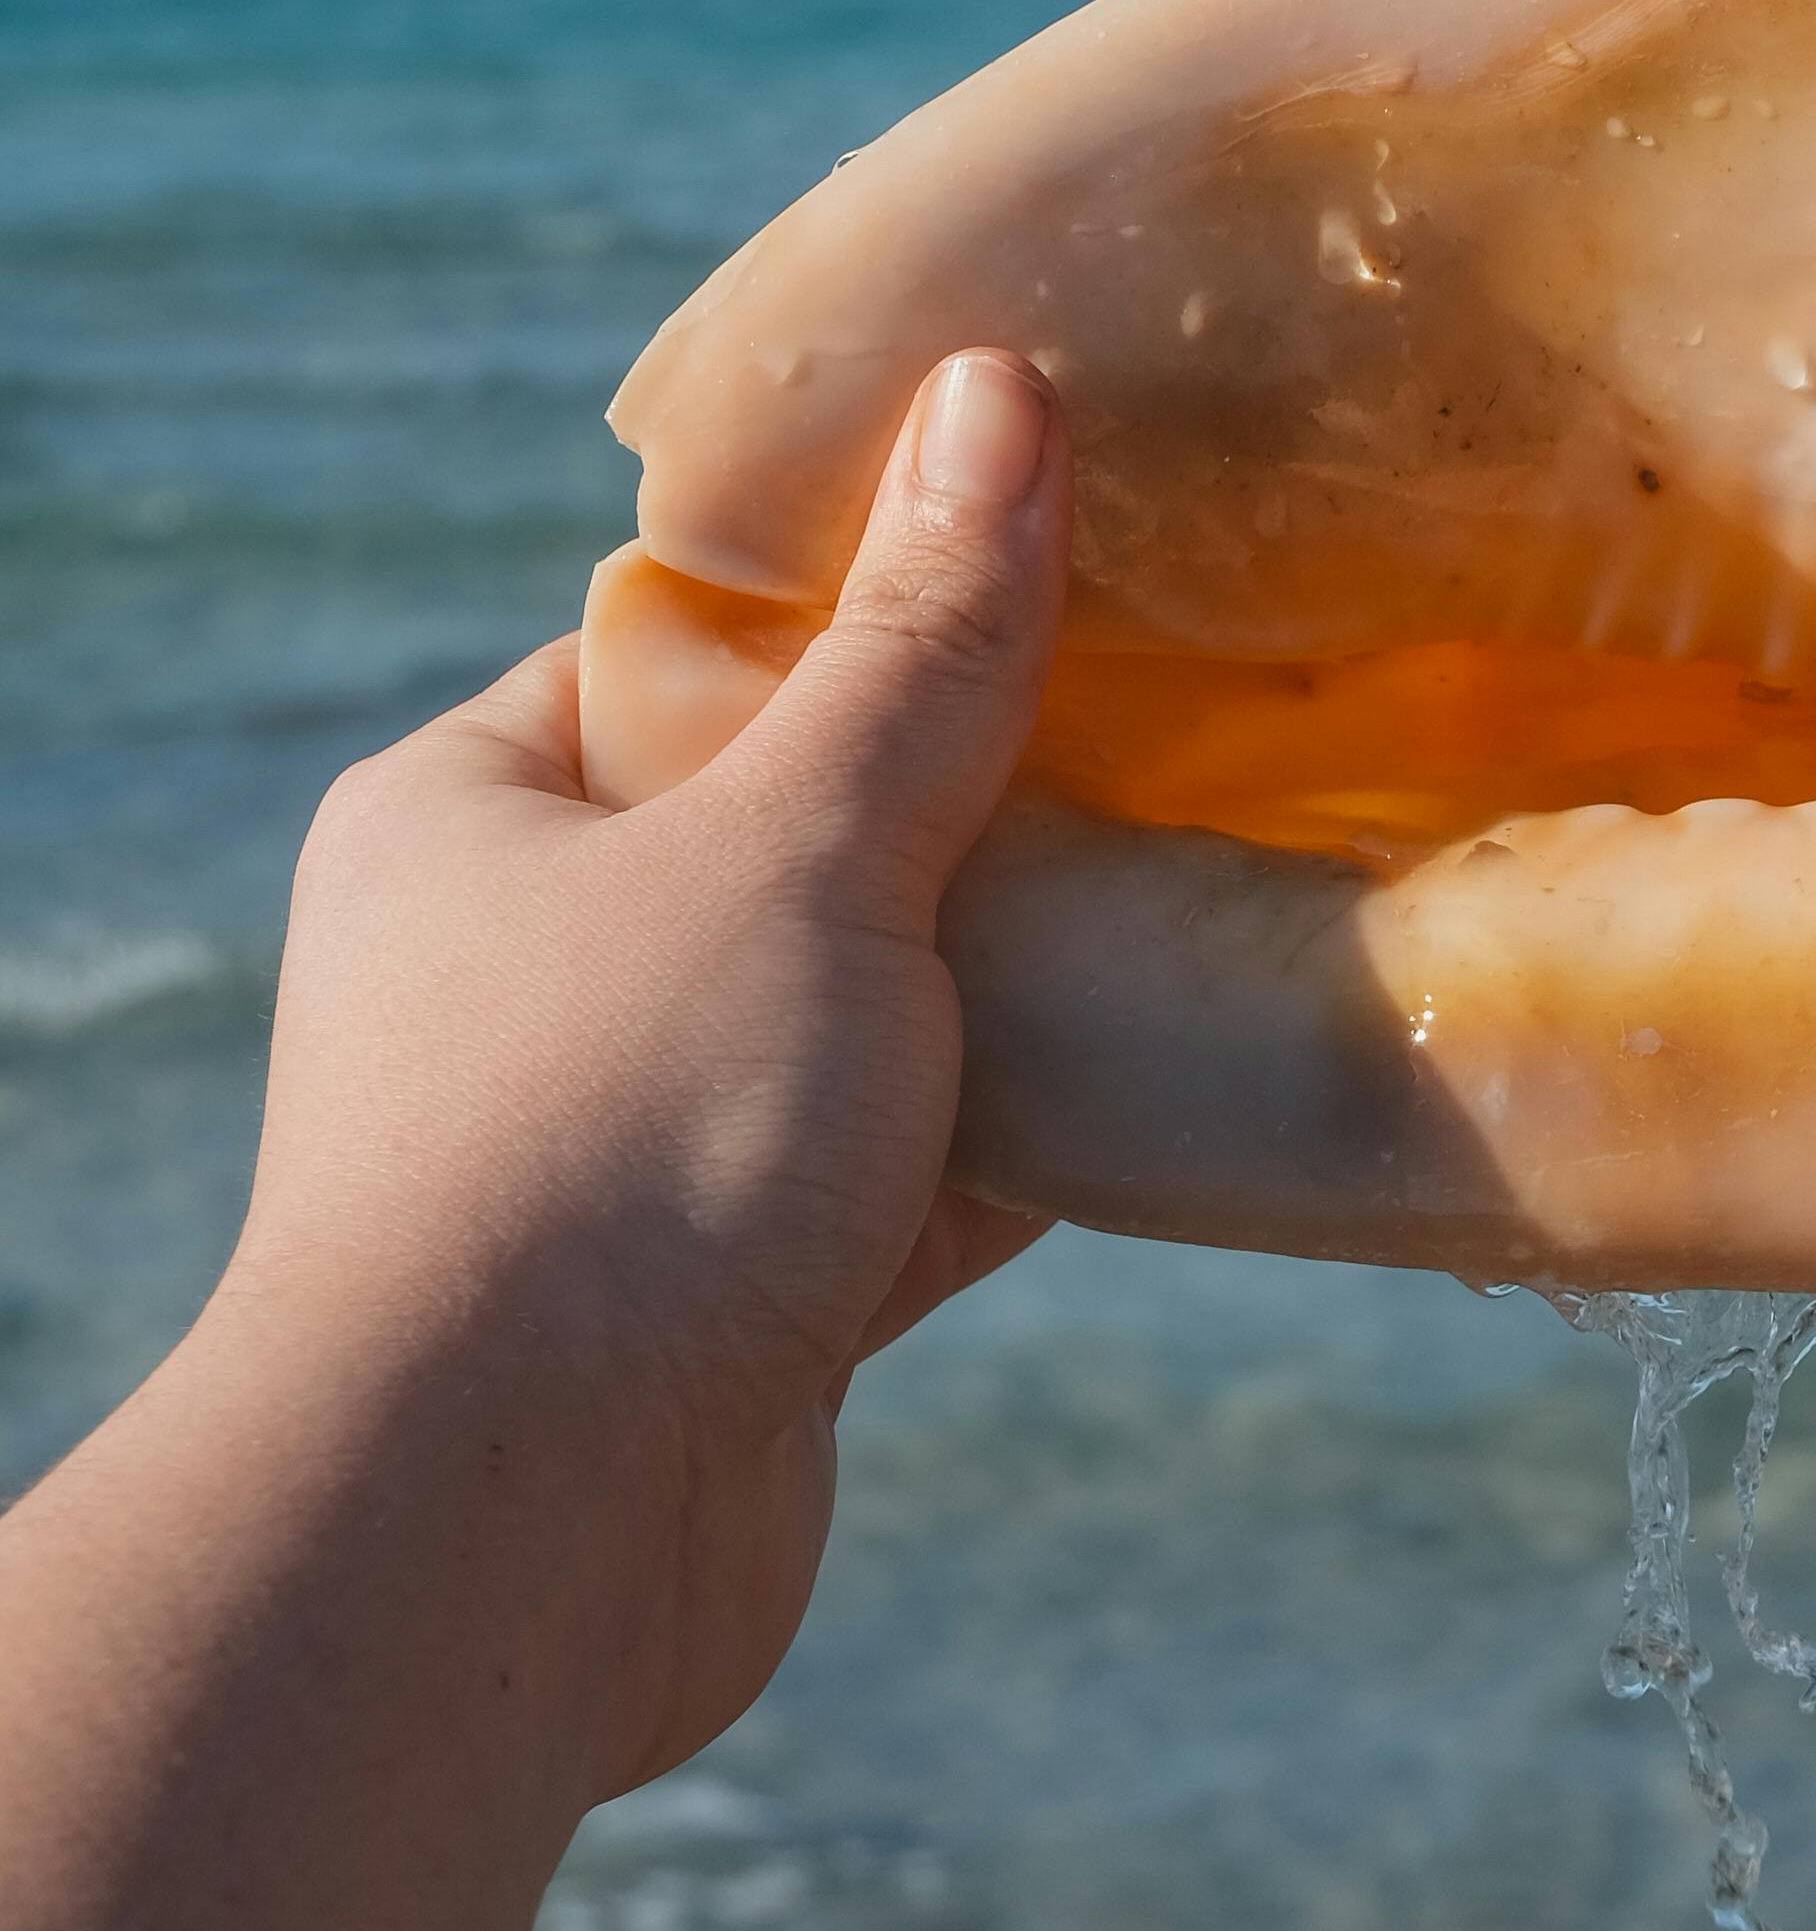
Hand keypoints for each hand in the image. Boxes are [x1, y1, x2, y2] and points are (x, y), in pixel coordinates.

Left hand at [210, 340, 1070, 1797]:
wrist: (510, 1539)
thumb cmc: (614, 1136)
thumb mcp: (798, 847)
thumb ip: (921, 646)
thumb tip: (996, 391)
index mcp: (475, 815)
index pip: (680, 652)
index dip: (860, 599)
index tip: (1057, 552)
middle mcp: (532, 969)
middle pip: (799, 832)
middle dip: (983, 799)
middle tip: (1194, 711)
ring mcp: (638, 1140)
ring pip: (875, 1012)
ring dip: (1029, 980)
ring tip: (1226, 875)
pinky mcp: (740, 1295)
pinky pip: (919, 1173)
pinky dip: (1038, 1137)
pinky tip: (1193, 1080)